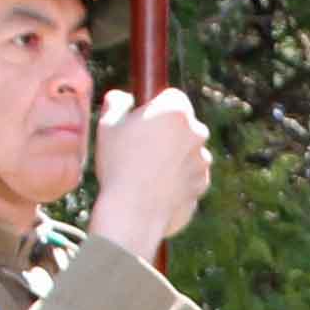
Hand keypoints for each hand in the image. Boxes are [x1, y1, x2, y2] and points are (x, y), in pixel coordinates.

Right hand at [88, 87, 213, 261]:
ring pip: (189, 151)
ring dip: (175, 156)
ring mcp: (202, 159)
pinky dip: (179, 179)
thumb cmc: (119, 165)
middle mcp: (196, 131)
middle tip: (142, 148)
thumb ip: (116, 103)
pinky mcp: (202, 184)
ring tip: (147, 172)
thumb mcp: (107, 126)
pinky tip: (157, 188)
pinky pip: (191, 175)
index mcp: (175, 110)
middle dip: (168, 132)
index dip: (157, 106)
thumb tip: (120, 97)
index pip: (172, 96)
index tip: (144, 120)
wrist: (134, 213)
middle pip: (184, 124)